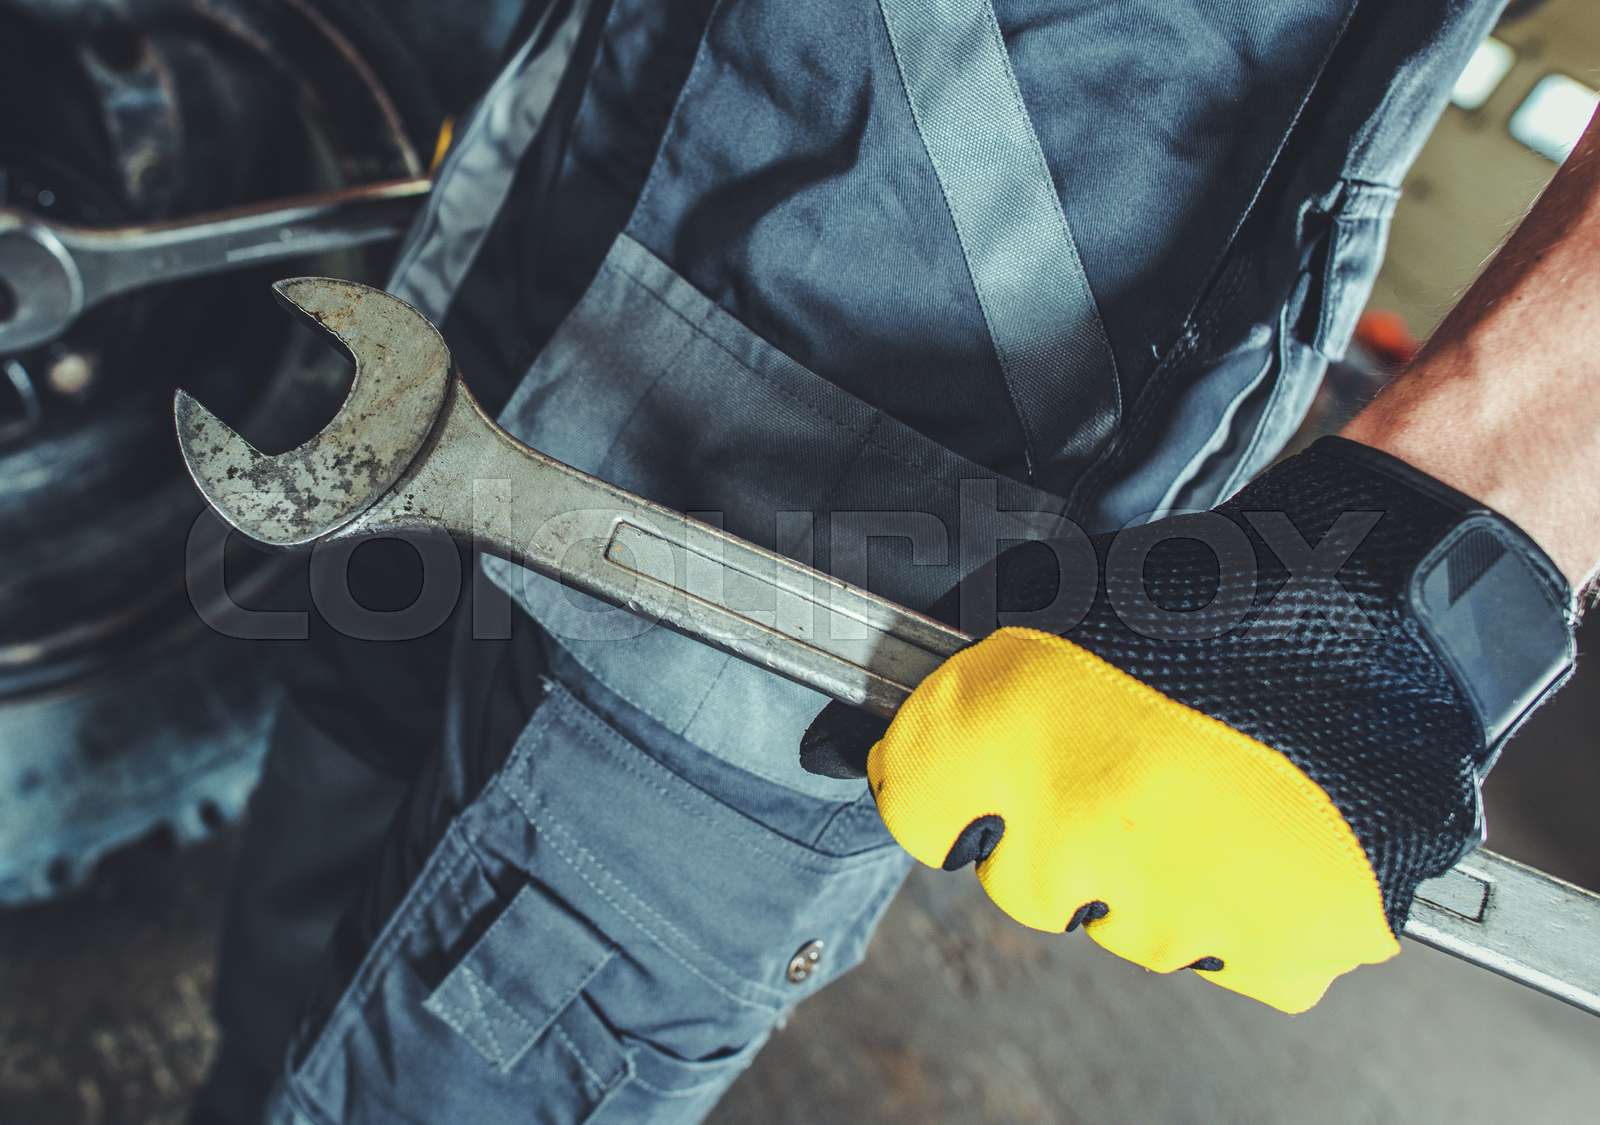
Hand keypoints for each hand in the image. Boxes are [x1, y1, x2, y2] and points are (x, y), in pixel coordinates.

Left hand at [802, 438, 1572, 1011]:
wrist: (1376, 601)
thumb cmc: (1217, 587)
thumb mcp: (1060, 594)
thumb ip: (975, 685)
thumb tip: (912, 745)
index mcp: (998, 740)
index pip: (916, 811)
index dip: (947, 790)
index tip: (974, 781)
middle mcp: (1064, 840)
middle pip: (1023, 880)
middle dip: (1060, 833)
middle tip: (1132, 768)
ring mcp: (1170, 908)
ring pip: (1126, 926)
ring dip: (1154, 875)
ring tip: (1213, 790)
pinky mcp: (1271, 947)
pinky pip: (1227, 953)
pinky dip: (1243, 908)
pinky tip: (1267, 832)